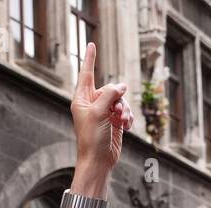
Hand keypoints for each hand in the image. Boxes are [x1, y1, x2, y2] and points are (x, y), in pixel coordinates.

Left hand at [71, 42, 132, 174]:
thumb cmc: (92, 138)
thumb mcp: (99, 113)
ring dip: (125, 109)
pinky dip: (128, 117)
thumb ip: (110, 94)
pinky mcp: (114, 121)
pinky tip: (127, 127)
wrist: (98, 161)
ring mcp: (104, 112)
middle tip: (116, 112)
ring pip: (121, 99)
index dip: (90, 59)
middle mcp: (92, 103)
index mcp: (82, 99)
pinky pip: (126, 111)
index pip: (87, 74)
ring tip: (122, 121)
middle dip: (118, 98)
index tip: (91, 44)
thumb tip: (122, 85)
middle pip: (111, 88)